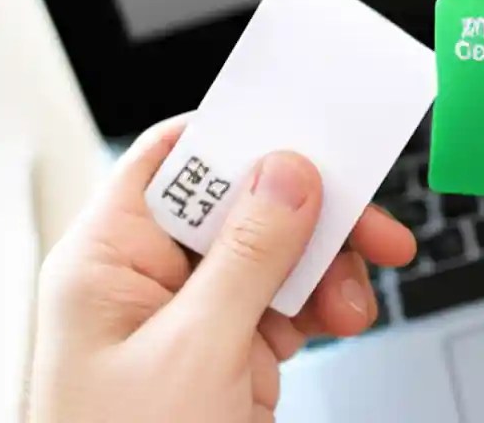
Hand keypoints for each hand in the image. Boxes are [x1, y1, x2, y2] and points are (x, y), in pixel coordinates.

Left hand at [28, 116, 414, 422]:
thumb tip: (287, 172)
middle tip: (374, 228)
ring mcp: (190, 314)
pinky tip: (339, 323)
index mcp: (109, 257)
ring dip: (327, 270)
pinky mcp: (226, 348)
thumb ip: (248, 256)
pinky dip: (322, 308)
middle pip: (242, 203)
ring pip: (277, 253)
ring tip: (351, 307)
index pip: (174, 158)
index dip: (242, 135)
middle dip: (312, 215)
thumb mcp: (194, 350)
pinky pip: (286, 301)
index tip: (311, 133)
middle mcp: (147, 277)